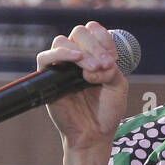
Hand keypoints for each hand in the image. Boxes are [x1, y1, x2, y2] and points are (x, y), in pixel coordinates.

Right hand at [34, 22, 128, 153]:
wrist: (95, 133)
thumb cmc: (106, 110)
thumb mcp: (118, 86)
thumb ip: (111, 70)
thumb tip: (93, 66)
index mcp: (93, 54)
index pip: (93, 31)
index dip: (104, 39)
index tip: (114, 58)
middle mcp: (76, 57)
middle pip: (79, 32)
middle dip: (94, 46)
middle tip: (105, 65)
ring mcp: (61, 66)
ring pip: (62, 41)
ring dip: (82, 52)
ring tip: (94, 70)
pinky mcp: (48, 77)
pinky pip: (46, 57)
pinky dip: (62, 54)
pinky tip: (77, 61)